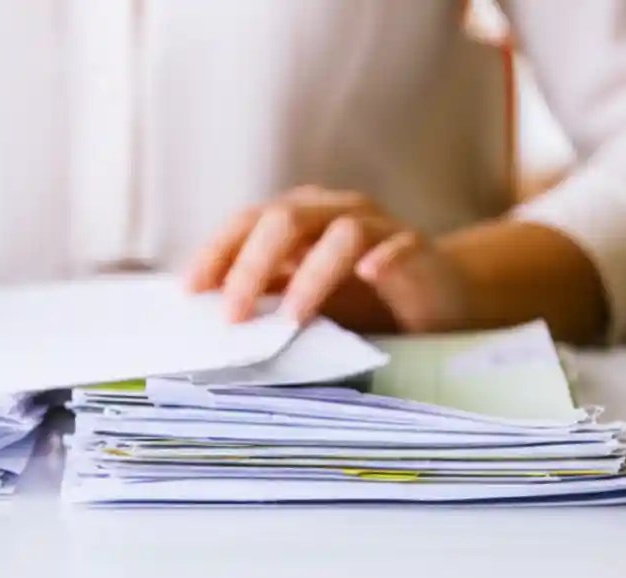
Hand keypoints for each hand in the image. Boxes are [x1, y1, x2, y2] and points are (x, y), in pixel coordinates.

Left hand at [186, 185, 469, 333]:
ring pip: (342, 233)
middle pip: (285, 220)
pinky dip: (384, 258)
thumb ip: (265, 296)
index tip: (191, 290)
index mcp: (297, 218)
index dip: (217, 252)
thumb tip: (208, 314)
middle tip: (233, 314)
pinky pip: (400, 247)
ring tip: (293, 317)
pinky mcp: (418, 250)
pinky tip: (370, 274)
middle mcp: (333, 212)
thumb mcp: (301, 299)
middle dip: (252, 266)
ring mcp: (378, 227)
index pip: (247, 223)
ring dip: (312, 275)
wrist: (435, 297)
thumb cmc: (359, 299)